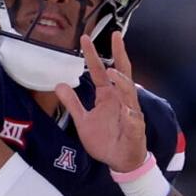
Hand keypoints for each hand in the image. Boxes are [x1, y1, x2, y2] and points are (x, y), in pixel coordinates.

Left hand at [56, 31, 146, 173]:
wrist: (119, 160)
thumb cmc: (105, 139)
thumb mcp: (82, 120)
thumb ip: (72, 102)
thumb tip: (59, 84)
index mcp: (108, 95)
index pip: (101, 71)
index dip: (93, 56)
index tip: (85, 39)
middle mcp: (120, 99)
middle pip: (122, 71)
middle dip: (119, 54)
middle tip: (115, 36)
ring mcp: (130, 111)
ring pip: (129, 92)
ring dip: (122, 82)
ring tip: (112, 73)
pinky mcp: (136, 127)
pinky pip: (134, 118)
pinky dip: (130, 114)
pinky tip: (127, 110)